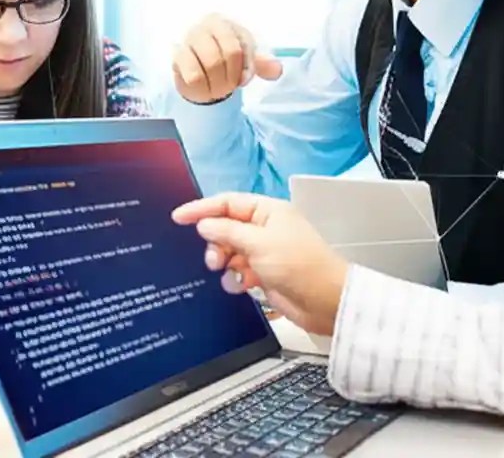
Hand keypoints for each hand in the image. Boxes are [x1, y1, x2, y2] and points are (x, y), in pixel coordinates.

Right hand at [172, 193, 348, 335]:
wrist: (325, 301)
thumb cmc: (301, 266)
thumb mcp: (259, 243)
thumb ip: (227, 231)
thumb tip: (204, 223)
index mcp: (268, 211)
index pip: (227, 203)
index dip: (201, 209)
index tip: (179, 217)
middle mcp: (265, 229)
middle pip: (225, 228)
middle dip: (215, 243)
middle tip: (214, 259)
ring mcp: (264, 252)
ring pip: (229, 252)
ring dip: (225, 263)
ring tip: (232, 274)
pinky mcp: (264, 274)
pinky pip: (239, 272)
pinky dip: (236, 279)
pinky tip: (242, 286)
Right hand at [173, 14, 283, 103]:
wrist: (195, 67)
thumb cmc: (222, 59)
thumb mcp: (245, 60)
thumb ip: (263, 64)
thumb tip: (277, 70)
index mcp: (224, 23)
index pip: (241, 46)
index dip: (246, 68)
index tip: (244, 82)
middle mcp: (205, 26)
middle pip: (227, 54)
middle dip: (230, 77)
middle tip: (228, 89)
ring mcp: (189, 40)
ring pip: (211, 64)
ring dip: (217, 84)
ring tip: (216, 90)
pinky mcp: (177, 57)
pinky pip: (193, 75)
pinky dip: (202, 87)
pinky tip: (202, 87)